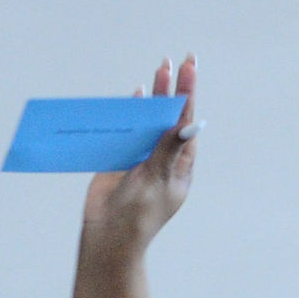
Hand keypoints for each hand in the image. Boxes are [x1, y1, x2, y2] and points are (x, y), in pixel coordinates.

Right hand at [81, 55, 198, 251]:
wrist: (109, 235)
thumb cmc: (140, 214)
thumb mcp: (158, 178)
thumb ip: (169, 147)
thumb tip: (188, 122)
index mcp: (180, 166)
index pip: (186, 123)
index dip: (188, 95)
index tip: (189, 67)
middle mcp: (163, 158)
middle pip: (169, 118)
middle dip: (172, 90)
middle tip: (174, 62)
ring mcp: (143, 157)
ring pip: (149, 120)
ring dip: (153, 96)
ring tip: (160, 70)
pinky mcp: (122, 158)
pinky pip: (128, 129)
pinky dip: (131, 112)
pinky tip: (136, 94)